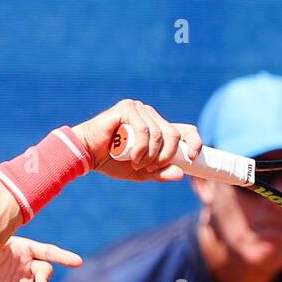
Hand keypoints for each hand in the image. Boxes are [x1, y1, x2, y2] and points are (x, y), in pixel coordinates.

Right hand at [71, 99, 202, 182]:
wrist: (87, 155)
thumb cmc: (111, 162)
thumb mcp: (140, 172)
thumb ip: (158, 173)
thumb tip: (180, 174)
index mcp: (157, 128)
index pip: (185, 130)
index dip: (194, 141)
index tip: (194, 156)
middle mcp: (151, 116)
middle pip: (173, 136)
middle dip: (163, 157)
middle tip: (147, 168)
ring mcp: (140, 109)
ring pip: (159, 135)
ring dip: (148, 156)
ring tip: (134, 163)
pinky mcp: (128, 108)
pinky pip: (144, 130)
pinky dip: (140, 148)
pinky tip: (131, 156)